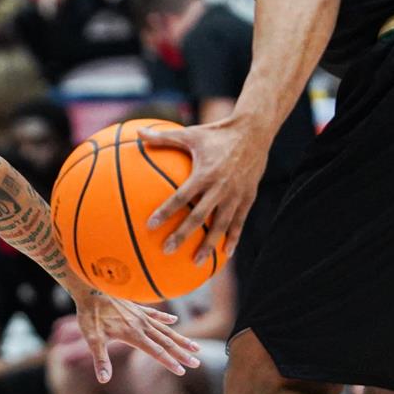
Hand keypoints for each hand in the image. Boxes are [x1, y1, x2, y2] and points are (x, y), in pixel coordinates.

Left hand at [69, 286, 200, 383]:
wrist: (90, 288)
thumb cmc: (90, 315)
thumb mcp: (93, 340)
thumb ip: (101, 360)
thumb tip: (104, 380)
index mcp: (133, 335)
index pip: (156, 352)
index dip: (169, 362)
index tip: (182, 371)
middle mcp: (141, 325)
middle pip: (166, 342)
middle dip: (182, 354)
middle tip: (196, 363)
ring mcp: (141, 315)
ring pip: (165, 329)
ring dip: (180, 338)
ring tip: (195, 346)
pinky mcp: (136, 307)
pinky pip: (155, 314)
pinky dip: (165, 318)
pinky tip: (175, 320)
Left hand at [140, 119, 268, 264]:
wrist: (254, 132)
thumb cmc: (217, 133)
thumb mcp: (191, 134)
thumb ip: (164, 137)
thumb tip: (139, 133)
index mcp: (204, 173)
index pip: (181, 196)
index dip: (166, 212)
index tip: (150, 226)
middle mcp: (220, 187)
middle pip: (198, 216)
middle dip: (182, 235)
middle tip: (167, 250)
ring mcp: (236, 194)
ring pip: (221, 224)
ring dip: (208, 244)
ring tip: (196, 261)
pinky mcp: (248, 197)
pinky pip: (240, 222)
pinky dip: (233, 238)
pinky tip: (226, 254)